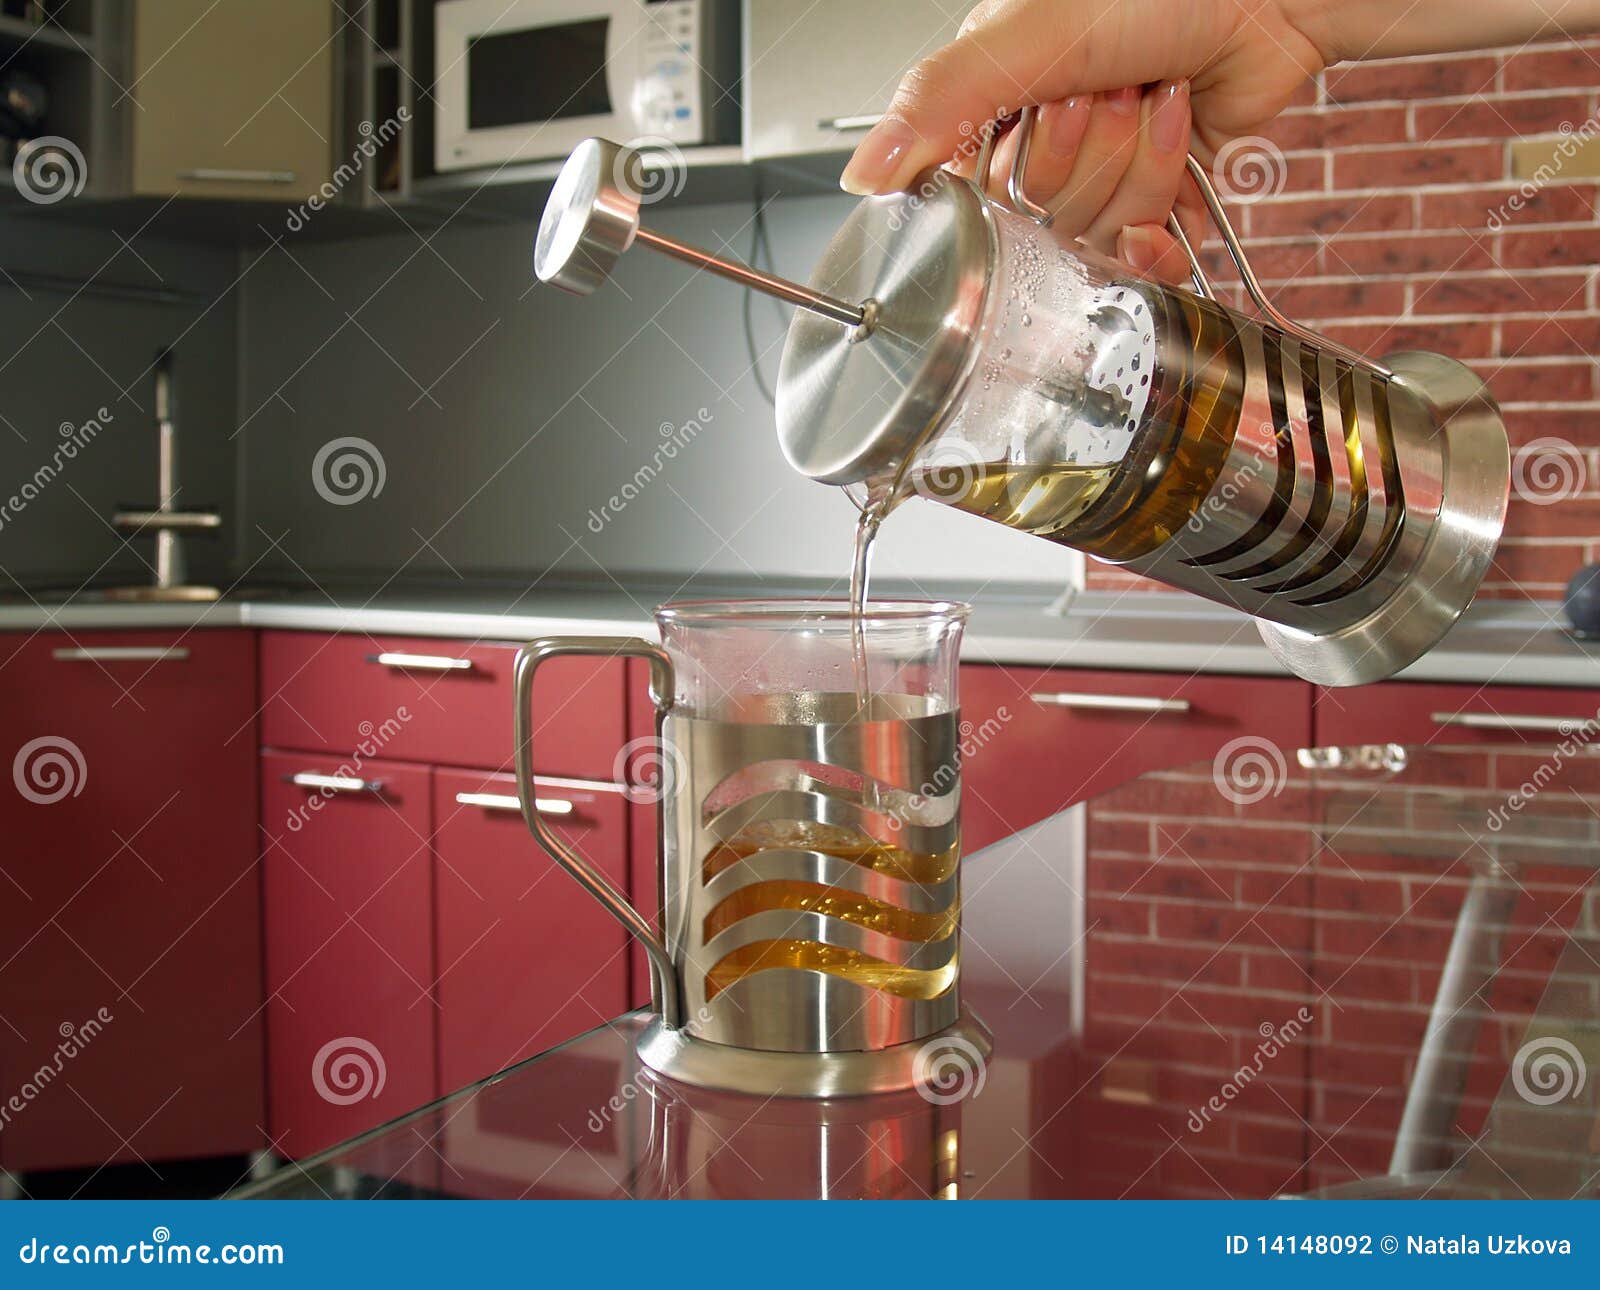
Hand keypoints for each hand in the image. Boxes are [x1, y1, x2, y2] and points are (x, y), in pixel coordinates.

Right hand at [840, 0, 1330, 282]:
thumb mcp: (1024, 37)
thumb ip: (937, 103)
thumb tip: (862, 175)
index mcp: (995, 95)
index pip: (971, 190)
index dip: (1019, 168)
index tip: (1052, 111)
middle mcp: (1041, 135)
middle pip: (1038, 218)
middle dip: (1092, 159)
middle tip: (1117, 93)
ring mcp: (1099, 170)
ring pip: (1093, 233)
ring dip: (1141, 169)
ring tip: (1161, 103)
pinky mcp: (1154, 197)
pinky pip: (1140, 254)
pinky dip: (1167, 222)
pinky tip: (1181, 172)